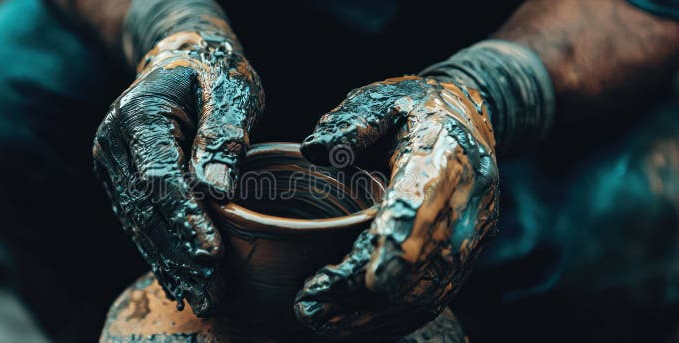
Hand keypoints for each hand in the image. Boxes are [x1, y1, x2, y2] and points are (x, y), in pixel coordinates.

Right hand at [92, 31, 263, 315]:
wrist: (181, 61)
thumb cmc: (213, 75)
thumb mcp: (229, 93)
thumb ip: (223, 137)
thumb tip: (217, 190)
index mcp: (139, 115)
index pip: (160, 178)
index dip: (186, 219)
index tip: (214, 254)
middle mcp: (113, 142)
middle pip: (146, 209)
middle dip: (181, 254)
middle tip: (214, 291)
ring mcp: (111, 163)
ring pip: (139, 224)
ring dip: (171, 263)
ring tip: (202, 296)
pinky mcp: (118, 180)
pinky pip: (138, 223)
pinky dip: (161, 253)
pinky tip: (181, 281)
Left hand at [295, 76, 498, 337]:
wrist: (478, 117)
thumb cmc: (419, 106)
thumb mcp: (385, 97)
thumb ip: (351, 122)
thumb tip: (313, 151)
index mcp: (443, 160)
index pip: (416, 212)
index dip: (386, 251)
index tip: (344, 280)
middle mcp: (465, 205)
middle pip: (418, 266)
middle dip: (362, 295)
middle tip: (308, 308)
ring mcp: (471, 236)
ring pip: (428, 292)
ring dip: (375, 316)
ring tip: (321, 324)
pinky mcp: (468, 255)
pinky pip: (436, 296)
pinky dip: (397, 318)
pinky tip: (357, 325)